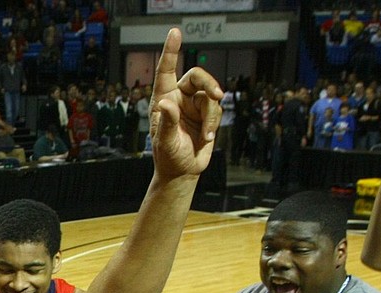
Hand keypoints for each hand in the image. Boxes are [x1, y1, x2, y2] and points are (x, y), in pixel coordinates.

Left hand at [148, 28, 222, 179]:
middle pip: (198, 76)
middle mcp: (178, 98)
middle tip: (217, 95)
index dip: (170, 51)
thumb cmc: (168, 157)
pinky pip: (217, 110)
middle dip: (209, 83)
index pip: (166, 71)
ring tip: (205, 136)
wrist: (182, 172)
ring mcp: (194, 105)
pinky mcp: (207, 114)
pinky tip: (207, 138)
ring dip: (211, 116)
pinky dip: (214, 124)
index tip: (175, 32)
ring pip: (211, 96)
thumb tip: (166, 104)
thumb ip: (167, 123)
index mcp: (163, 99)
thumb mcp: (165, 142)